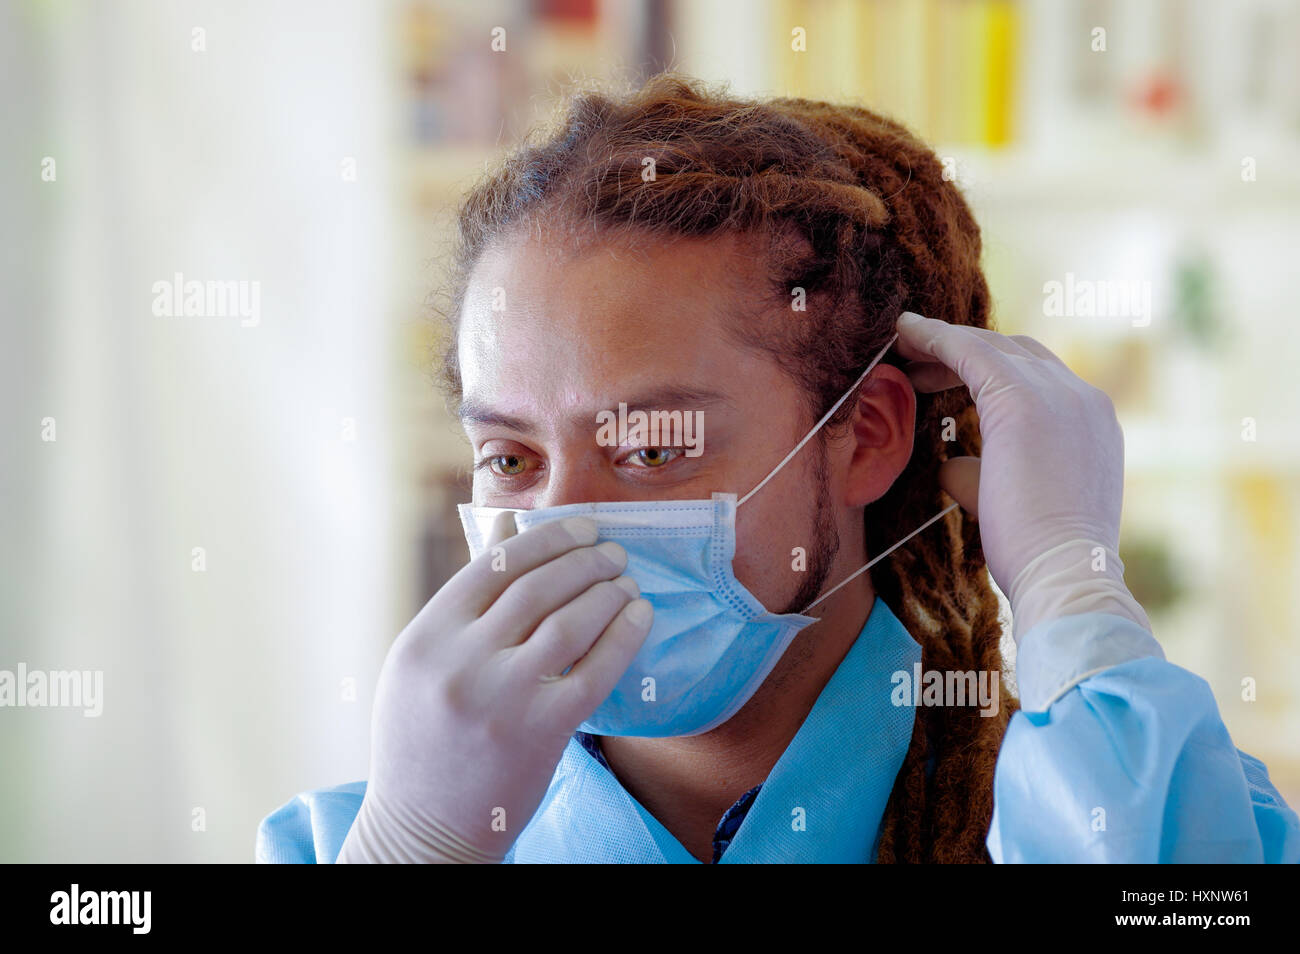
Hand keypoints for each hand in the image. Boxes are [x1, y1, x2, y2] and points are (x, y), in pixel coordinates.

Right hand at [337, 513, 652, 862]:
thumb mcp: (421, 665)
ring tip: (627, 582)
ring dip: (608, 592)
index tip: (580, 529)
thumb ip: (463, 603)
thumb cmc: (424, 741)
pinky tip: (639, 617)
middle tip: (613, 553)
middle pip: (539, 587)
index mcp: (426, 638)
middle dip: (585, 560)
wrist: (424, 829)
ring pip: (570, 621)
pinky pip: (595, 669)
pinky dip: (623, 636)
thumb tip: (507, 530)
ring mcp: (502, 697)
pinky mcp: (541, 731)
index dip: (546, 540)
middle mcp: (460, 662)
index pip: (495, 566)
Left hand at [894, 311, 1151, 643]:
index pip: (1038, 379)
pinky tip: (905, 332)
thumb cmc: (1035, 554)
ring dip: (945, 343)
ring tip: (902, 347)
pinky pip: (970, 351)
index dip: (990, 372)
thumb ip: (983, 475)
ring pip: (993, 347)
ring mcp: (1060, 395)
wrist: (1063, 575)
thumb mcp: (1010, 503)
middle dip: (965, 352)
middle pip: (1017, 354)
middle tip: (916, 363)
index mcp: (1091, 425)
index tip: (946, 380)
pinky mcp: (1021, 399)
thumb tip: (949, 465)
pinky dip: (936, 337)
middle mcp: (1083, 400)